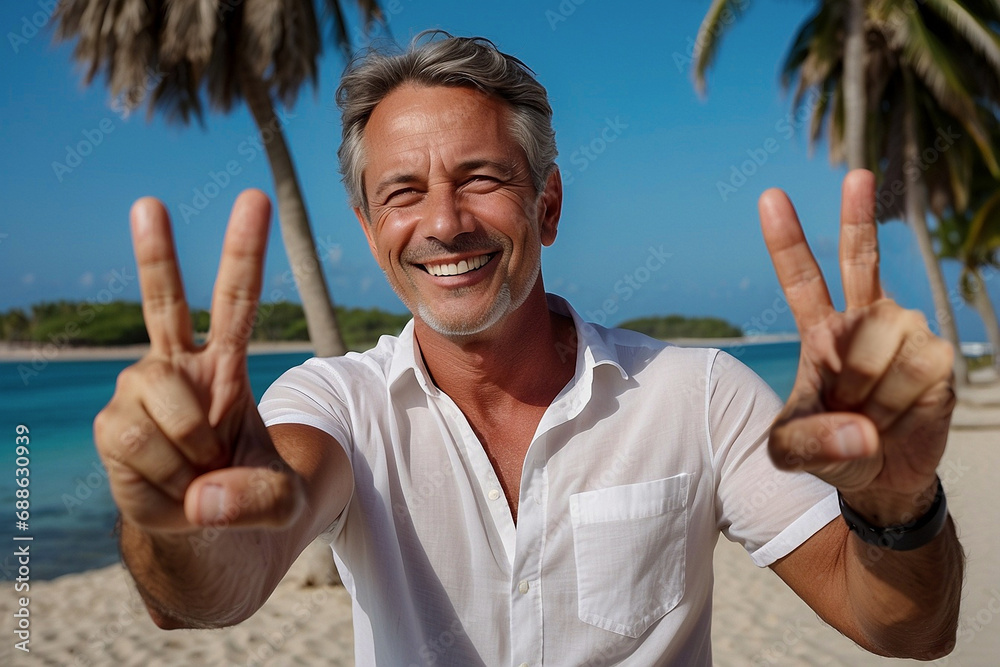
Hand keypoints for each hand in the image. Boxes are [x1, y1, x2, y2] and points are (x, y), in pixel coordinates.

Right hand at [94, 190, 304, 532]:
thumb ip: (262, 502)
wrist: (205, 535)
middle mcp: (178, 368)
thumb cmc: (249, 497)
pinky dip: (163, 473)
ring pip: (162, 398)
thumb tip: (202, 495)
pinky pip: (137, 440)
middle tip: (149, 203)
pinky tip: (169, 481)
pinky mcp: (114, 426)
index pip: (236, 301)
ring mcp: (141, 394)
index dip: (244, 252)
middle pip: (164, 304)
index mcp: (227, 365)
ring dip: (188, 446)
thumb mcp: (285, 505)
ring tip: (199, 469)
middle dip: (156, 254)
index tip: (254, 200)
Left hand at [759, 170, 955, 523]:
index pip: (802, 279)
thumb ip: (808, 445)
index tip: (770, 196)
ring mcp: (904, 332)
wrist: (881, 475)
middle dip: (856, 217)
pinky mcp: (937, 355)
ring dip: (869, 392)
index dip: (787, 240)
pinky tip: (897, 415)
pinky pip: (914, 370)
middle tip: (856, 180)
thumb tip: (862, 433)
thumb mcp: (792, 453)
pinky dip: (898, 404)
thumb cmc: (828, 448)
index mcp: (821, 331)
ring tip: (867, 413)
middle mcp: (864, 320)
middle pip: (859, 259)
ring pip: (880, 345)